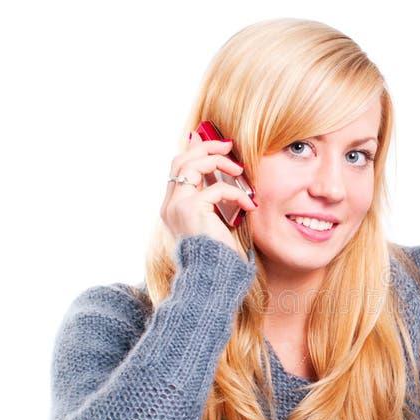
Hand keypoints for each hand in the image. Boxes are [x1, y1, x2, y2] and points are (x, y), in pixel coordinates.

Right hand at [160, 132, 256, 255]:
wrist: (213, 277)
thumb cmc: (218, 255)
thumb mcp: (214, 224)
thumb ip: (213, 202)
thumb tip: (223, 181)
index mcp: (172, 208)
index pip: (177, 170)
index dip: (194, 152)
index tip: (211, 142)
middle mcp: (170, 205)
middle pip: (181, 161)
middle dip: (205, 147)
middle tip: (227, 145)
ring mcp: (178, 206)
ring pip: (193, 165)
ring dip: (219, 161)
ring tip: (239, 170)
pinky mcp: (193, 209)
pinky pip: (217, 188)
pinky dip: (236, 193)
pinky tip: (249, 204)